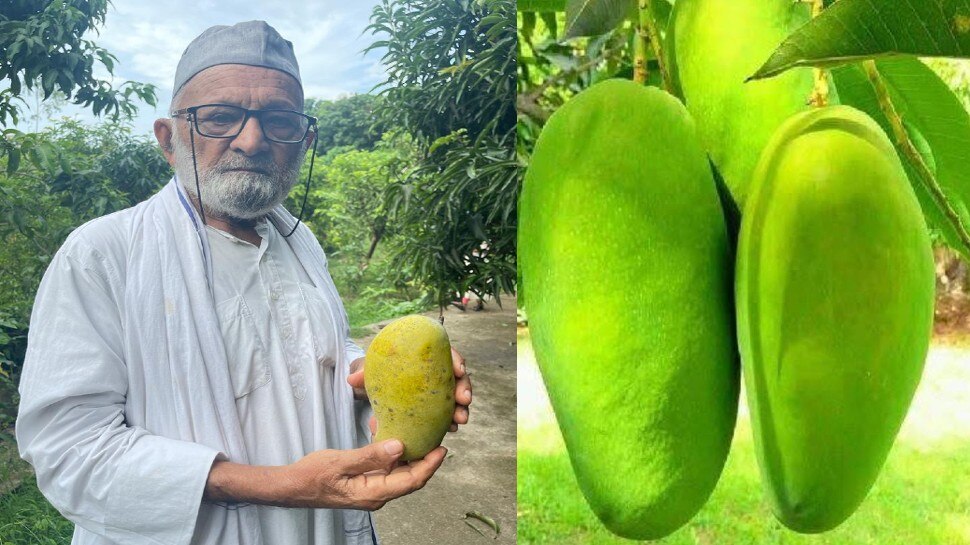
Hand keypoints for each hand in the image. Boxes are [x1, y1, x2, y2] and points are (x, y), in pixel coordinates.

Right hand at [284, 440, 445, 509]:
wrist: (292, 487)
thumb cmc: (312, 476)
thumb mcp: (340, 462)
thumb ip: (371, 455)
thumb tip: (400, 446)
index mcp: (373, 493)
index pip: (411, 480)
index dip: (430, 465)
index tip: (442, 447)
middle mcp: (377, 495)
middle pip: (411, 478)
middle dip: (427, 460)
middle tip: (438, 437)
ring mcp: (372, 491)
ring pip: (401, 475)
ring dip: (413, 458)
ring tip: (423, 436)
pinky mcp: (366, 484)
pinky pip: (389, 472)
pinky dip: (397, 457)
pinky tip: (398, 441)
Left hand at [347, 347, 472, 432]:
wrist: (374, 385)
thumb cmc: (374, 371)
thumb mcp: (368, 369)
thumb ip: (362, 372)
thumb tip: (352, 380)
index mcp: (424, 355)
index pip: (446, 353)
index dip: (457, 360)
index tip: (459, 370)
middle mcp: (435, 371)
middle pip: (457, 376)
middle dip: (464, 388)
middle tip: (463, 400)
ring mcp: (437, 390)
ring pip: (456, 396)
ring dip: (461, 408)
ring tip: (460, 420)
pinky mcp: (435, 406)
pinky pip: (447, 412)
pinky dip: (451, 420)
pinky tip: (451, 429)